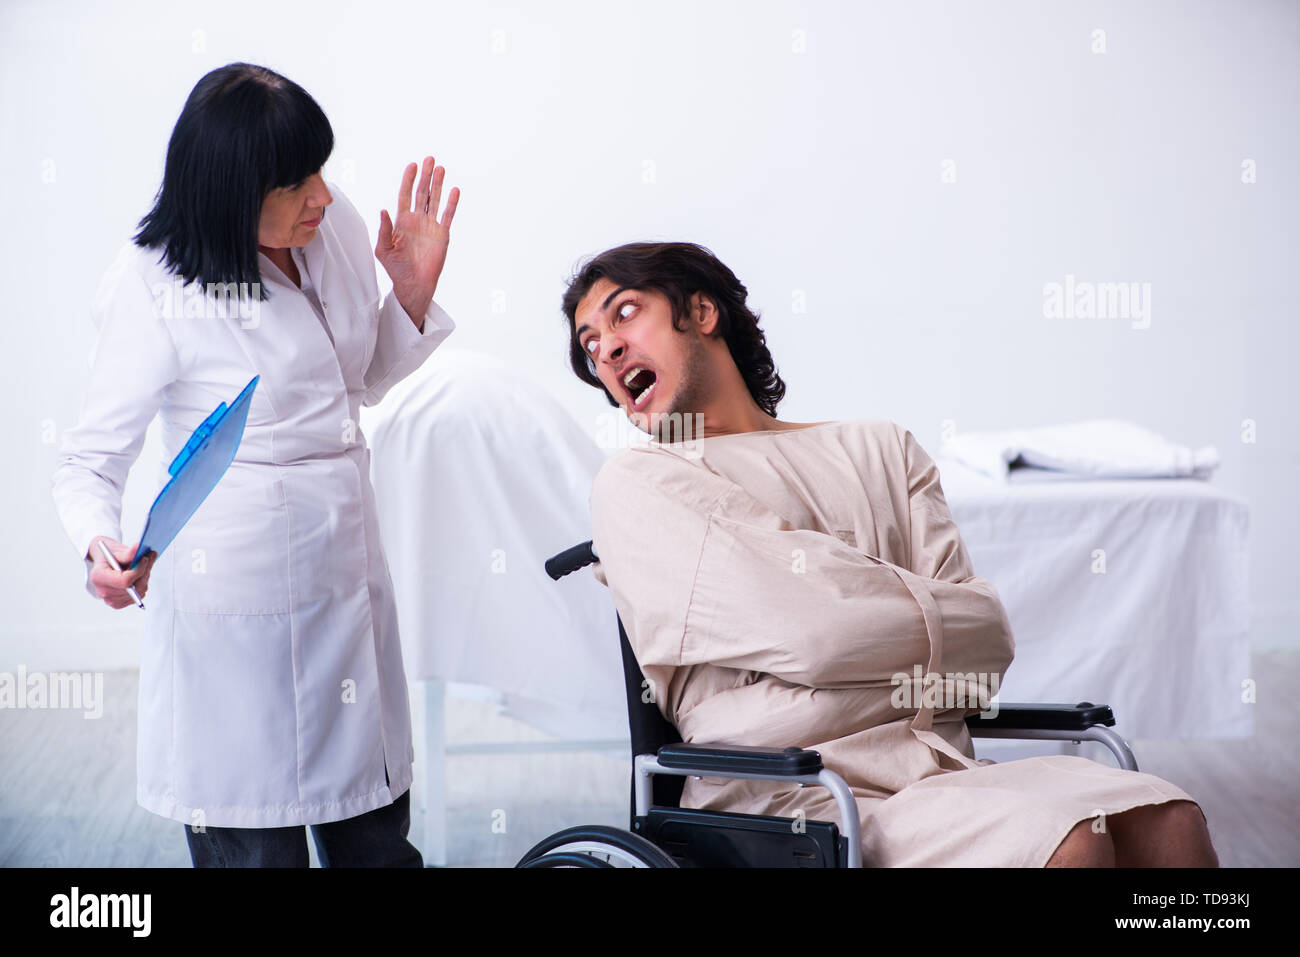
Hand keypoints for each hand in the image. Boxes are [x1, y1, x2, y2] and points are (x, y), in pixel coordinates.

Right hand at [87, 537, 154, 609]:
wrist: (104, 563)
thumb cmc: (108, 556)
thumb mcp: (116, 550)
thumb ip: (128, 553)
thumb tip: (138, 548)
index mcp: (98, 577)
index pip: (124, 581)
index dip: (138, 571)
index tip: (144, 559)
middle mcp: (103, 592)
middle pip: (133, 587)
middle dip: (144, 572)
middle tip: (148, 558)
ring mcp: (111, 600)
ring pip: (139, 591)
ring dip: (145, 577)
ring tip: (143, 565)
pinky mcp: (119, 603)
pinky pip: (139, 595)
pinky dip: (142, 584)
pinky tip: (139, 575)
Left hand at [376, 156, 459, 325]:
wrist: (413, 284)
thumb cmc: (396, 268)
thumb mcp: (384, 249)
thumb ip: (384, 230)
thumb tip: (383, 210)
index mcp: (402, 221)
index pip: (405, 195)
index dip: (408, 180)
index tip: (412, 166)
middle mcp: (417, 220)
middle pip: (422, 193)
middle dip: (425, 176)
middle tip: (429, 159)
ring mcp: (430, 226)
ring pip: (435, 200)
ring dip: (438, 184)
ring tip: (441, 168)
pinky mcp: (442, 235)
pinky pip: (447, 215)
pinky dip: (451, 203)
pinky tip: (454, 190)